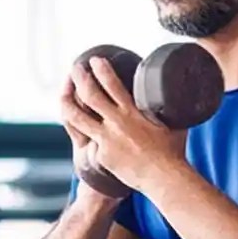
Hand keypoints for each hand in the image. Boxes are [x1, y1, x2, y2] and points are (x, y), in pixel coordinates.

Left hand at [62, 57, 187, 189]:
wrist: (163, 178)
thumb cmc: (172, 152)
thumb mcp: (172, 123)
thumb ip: (165, 110)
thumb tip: (173, 98)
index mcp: (132, 113)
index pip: (112, 84)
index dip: (101, 69)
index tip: (95, 60)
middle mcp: (116, 123)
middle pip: (89, 95)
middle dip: (80, 77)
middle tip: (76, 68)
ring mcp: (105, 140)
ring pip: (76, 117)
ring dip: (67, 101)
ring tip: (64, 93)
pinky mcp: (101, 154)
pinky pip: (88, 139)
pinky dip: (84, 131)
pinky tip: (78, 125)